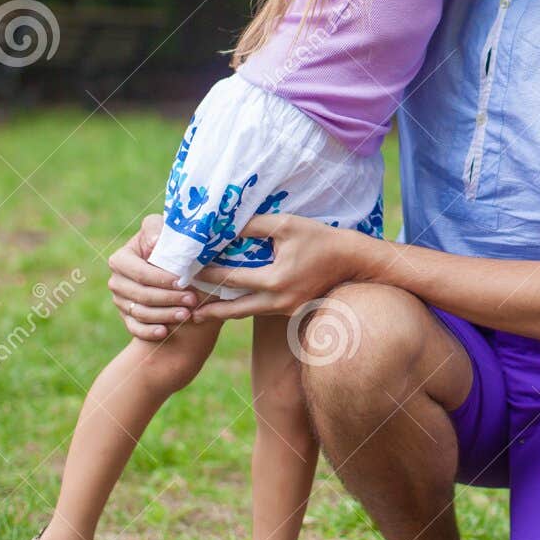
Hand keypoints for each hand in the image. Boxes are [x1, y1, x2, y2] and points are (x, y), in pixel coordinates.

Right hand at [107, 214, 200, 339]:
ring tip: (186, 315)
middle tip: (192, 300)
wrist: (173, 266)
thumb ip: (155, 229)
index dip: (161, 279)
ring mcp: (120, 301)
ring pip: (140, 312)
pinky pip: (135, 328)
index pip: (140, 273)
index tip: (183, 281)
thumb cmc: (169, 244)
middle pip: (141, 294)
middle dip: (168, 298)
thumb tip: (153, 243)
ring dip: (164, 315)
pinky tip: (164, 332)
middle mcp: (117, 281)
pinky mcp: (127, 317)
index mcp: (121, 259)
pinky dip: (148, 332)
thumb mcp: (163, 230)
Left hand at [191, 214, 367, 322]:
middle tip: (186, 312)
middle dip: (210, 310)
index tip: (189, 271)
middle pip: (235, 310)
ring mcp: (287, 308)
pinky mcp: (293, 309)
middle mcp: (279, 300)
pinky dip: (244, 307)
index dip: (208, 275)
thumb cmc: (320, 239)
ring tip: (202, 313)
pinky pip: (262, 310)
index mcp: (275, 280)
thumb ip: (254, 226)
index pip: (232, 279)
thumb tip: (225, 226)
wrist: (353, 260)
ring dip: (225, 311)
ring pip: (248, 313)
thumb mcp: (286, 225)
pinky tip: (232, 304)